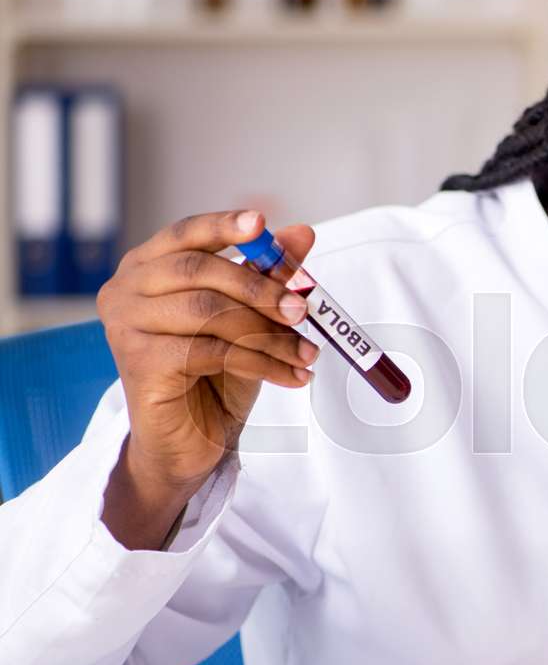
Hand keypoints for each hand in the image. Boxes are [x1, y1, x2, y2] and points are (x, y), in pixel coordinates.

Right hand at [98, 211, 316, 546]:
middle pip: (201, 270)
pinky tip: (288, 376)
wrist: (189, 441)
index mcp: (149, 266)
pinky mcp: (139, 362)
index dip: (224, 226)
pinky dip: (261, 362)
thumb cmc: (215, 374)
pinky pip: (212, 350)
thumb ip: (269, 276)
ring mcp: (126, 325)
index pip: (186, 233)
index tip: (261, 223)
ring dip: (269, 333)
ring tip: (305, 353)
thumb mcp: (250, 319)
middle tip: (304, 310)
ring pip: (210, 312)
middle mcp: (126, 289)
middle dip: (261, 289)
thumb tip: (302, 234)